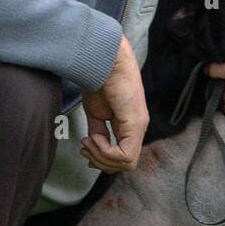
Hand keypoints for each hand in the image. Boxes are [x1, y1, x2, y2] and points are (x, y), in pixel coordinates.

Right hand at [80, 36, 149, 172]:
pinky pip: (125, 154)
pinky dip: (104, 151)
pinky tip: (92, 138)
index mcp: (130, 126)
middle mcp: (138, 128)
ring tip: (88, 141)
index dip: (103, 160)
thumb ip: (98, 131)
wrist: (104, 59)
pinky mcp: (135, 123)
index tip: (86, 147)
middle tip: (85, 148)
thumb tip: (94, 146)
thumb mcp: (96, 112)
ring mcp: (139, 126)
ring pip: (126, 163)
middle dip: (101, 162)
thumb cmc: (100, 79)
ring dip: (101, 157)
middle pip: (126, 165)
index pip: (124, 159)